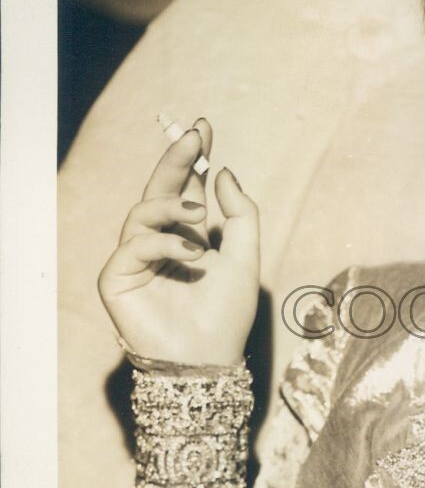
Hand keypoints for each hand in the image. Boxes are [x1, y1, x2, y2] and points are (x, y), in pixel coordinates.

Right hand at [97, 117, 259, 366]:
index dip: (191, 158)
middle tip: (193, 136)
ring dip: (172, 208)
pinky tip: (192, 255)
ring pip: (143, 213)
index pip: (184, 189)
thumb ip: (240, 215)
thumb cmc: (226, 314)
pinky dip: (163, 245)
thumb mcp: (245, 258)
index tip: (203, 128)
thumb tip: (223, 171)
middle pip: (159, 190)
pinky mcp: (116, 278)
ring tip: (199, 215)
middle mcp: (157, 243)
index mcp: (186, 236)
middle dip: (175, 161)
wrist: (209, 359)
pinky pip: (133, 247)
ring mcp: (134, 259)